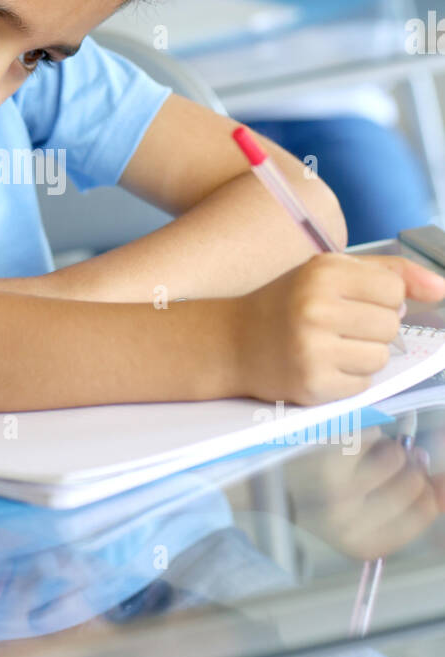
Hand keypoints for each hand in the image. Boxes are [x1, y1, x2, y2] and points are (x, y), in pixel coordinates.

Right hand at [233, 253, 444, 405]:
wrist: (232, 341)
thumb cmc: (288, 304)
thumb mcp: (330, 272)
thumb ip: (390, 272)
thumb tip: (442, 289)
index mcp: (322, 272)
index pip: (394, 290)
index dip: (382, 299)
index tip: (354, 301)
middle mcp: (316, 308)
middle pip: (391, 325)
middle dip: (373, 328)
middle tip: (338, 326)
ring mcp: (313, 348)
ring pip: (381, 356)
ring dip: (363, 354)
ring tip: (331, 346)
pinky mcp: (312, 383)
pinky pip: (363, 383)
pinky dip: (349, 378)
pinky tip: (321, 365)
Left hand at [297, 427, 444, 560]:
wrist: (265, 479)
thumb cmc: (321, 495)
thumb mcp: (366, 514)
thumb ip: (412, 503)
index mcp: (366, 544)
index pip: (426, 507)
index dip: (424, 485)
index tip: (407, 474)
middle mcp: (354, 524)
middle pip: (415, 480)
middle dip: (404, 465)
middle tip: (376, 463)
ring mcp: (338, 491)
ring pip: (396, 454)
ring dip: (382, 447)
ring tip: (354, 456)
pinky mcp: (326, 458)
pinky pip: (372, 434)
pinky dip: (362, 432)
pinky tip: (337, 444)